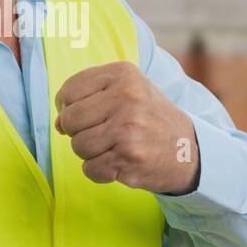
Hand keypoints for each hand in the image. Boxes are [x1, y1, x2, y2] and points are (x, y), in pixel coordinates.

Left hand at [54, 61, 199, 194]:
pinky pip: (89, 169)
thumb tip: (58, 123)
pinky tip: (119, 162)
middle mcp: (127, 97)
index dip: (68, 107)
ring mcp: (128, 129)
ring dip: (90, 153)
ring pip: (78, 146)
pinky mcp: (129, 158)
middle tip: (101, 133)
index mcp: (123, 74)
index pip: (69, 91)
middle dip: (77, 132)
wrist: (187, 149)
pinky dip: (99, 171)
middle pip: (69, 120)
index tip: (86, 114)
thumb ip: (89, 96)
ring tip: (113, 147)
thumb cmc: (148, 118)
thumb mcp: (127, 88)